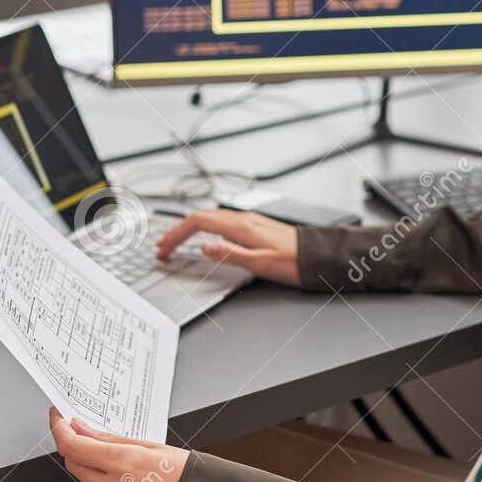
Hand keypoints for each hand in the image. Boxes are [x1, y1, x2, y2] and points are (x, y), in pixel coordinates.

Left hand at [48, 407, 187, 481]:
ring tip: (132, 475)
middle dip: (79, 451)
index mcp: (125, 463)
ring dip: (100, 476)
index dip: (59, 429)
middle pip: (76, 466)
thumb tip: (80, 429)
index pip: (74, 446)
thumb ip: (109, 439)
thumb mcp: (151, 446)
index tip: (57, 418)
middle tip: (90, 440)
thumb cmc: (187, 477)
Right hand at [155, 208, 301, 285]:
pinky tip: (205, 238)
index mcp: (241, 226)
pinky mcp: (255, 226)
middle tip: (163, 247)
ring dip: (190, 230)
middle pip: (201, 218)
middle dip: (178, 231)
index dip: (177, 234)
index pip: (198, 222)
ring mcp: (249, 220)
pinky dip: (205, 230)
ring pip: (211, 218)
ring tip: (178, 243)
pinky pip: (222, 222)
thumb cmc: (293, 262)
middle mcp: (243, 219)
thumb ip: (229, 254)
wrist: (318, 256)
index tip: (164, 248)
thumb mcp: (260, 263)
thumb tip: (203, 246)